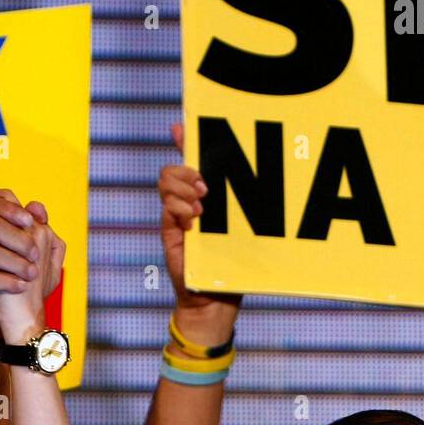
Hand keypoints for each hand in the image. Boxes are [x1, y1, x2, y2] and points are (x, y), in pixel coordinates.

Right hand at [0, 189, 62, 342]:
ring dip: (14, 261)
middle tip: (35, 254)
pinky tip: (22, 287)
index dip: (8, 207)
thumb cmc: (21, 285)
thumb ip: (40, 233)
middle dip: (17, 237)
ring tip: (32, 274)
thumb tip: (38, 206)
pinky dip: (6, 281)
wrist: (5, 321)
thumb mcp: (37, 259)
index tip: (31, 221)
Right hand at [160, 121, 240, 346]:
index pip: (188, 159)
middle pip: (173, 168)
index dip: (183, 140)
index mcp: (203, 195)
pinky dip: (179, 209)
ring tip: (201, 207)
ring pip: (166, 183)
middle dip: (187, 169)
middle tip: (205, 187)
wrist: (214, 296)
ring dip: (182, 189)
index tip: (180, 128)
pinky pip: (166, 207)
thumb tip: (257, 178)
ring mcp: (176, 215)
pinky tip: (193, 221)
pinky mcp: (169, 229)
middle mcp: (186, 202)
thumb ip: (242, 204)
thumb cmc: (232, 262)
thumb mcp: (240, 228)